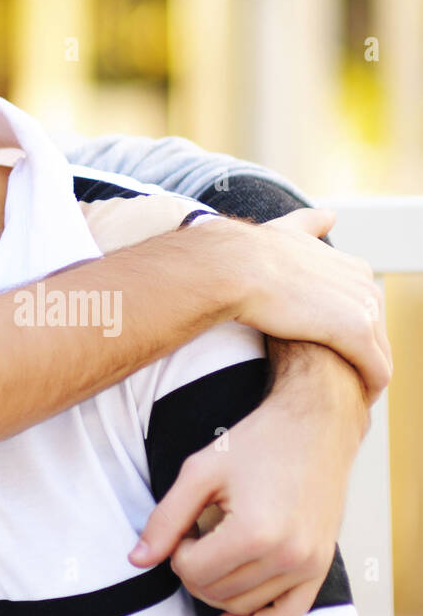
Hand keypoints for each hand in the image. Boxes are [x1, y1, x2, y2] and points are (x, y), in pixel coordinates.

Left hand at [129, 386, 360, 615]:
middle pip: (216, 591)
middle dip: (194, 568)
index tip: (184, 526)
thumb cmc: (256, 443)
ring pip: (244, 605)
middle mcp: (287, 557)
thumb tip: (137, 559)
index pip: (192, 570)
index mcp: (254, 532)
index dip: (176, 551)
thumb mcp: (199, 472)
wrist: (313, 429)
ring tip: (218, 548)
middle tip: (197, 534)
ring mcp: (308, 567)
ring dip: (219, 587)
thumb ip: (166, 518)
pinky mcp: (320, 569)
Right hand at [214, 208, 389, 399]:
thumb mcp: (287, 230)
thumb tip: (329, 215)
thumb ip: (309, 223)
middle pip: (377, 331)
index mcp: (352, 266)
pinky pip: (376, 371)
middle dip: (363, 355)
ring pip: (380, 354)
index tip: (329, 347)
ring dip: (366, 376)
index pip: (364, 306)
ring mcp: (364, 309)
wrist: (236, 266)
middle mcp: (365, 285)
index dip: (347, 329)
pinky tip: (353, 400)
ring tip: (346, 396)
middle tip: (338, 377)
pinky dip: (369, 388)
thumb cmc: (250, 251)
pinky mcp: (356, 334)